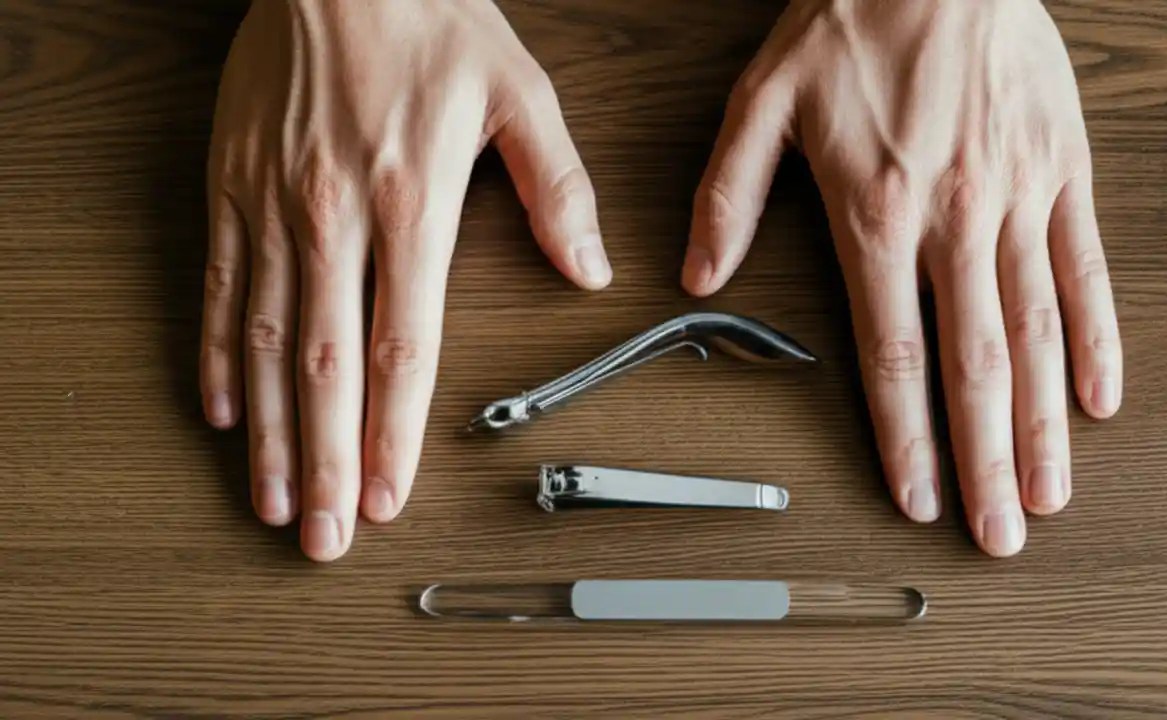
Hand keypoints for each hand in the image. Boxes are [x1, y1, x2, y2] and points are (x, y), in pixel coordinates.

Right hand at [201, 0, 609, 560]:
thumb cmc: (428, 16)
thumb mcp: (519, 92)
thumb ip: (558, 188)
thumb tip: (589, 266)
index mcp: (412, 201)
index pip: (402, 345)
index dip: (393, 432)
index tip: (386, 494)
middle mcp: (334, 215)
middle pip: (328, 365)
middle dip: (324, 461)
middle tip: (322, 536)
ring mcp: (271, 204)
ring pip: (268, 341)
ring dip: (269, 431)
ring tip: (271, 499)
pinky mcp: (230, 184)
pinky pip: (219, 285)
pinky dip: (220, 353)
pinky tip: (223, 410)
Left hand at [684, 0, 1120, 556]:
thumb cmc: (854, 18)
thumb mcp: (763, 100)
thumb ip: (729, 197)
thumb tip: (701, 279)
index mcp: (877, 212)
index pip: (892, 353)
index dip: (905, 435)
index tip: (915, 496)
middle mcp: (956, 219)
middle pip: (974, 365)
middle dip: (984, 460)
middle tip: (997, 532)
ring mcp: (1019, 198)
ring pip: (1036, 333)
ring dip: (1042, 422)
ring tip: (1048, 492)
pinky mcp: (1063, 171)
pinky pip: (1086, 268)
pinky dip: (1096, 337)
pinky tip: (1098, 398)